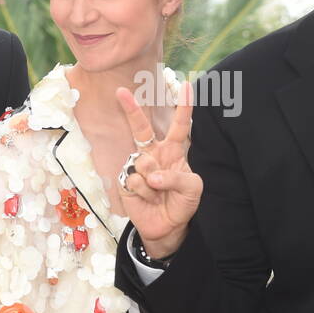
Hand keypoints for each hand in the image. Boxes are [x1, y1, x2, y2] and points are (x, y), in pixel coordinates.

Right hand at [115, 81, 201, 259]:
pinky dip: (145, 193)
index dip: (184, 107)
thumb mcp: (192, 189)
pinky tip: (148, 199)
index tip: (187, 85)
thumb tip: (151, 176)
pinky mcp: (125, 181)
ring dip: (155, 183)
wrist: (167, 227)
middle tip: (121, 91)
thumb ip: (178, 178)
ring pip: (144, 163)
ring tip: (159, 194)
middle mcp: (153, 154)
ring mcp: (137, 167)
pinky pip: (136, 180)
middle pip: (141, 128)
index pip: (180, 126)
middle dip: (131, 109)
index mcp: (173, 151)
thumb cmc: (182, 203)